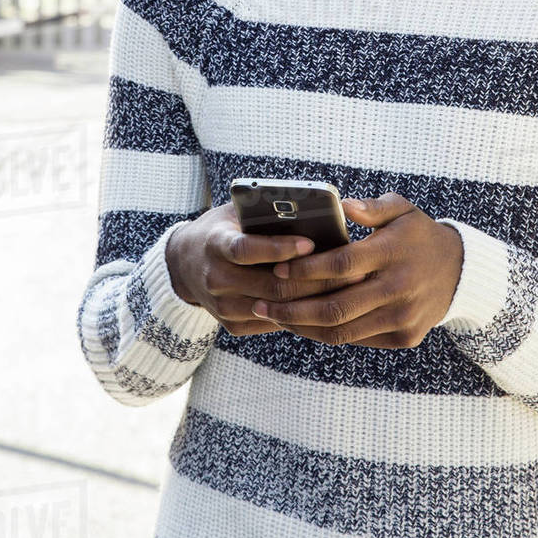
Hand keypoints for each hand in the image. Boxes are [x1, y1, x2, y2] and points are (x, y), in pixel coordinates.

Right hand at [165, 202, 347, 336]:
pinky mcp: (232, 326)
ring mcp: (222, 307)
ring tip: (350, 287)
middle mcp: (215, 279)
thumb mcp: (236, 212)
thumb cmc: (225, 228)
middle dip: (315, 278)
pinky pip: (274, 322)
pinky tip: (331, 302)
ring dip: (316, 299)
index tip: (310, 242)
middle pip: (271, 284)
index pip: (246, 249)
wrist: (185, 264)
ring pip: (277, 307)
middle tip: (351, 269)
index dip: (279, 248)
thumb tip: (312, 211)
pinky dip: (303, 313)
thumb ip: (264, 213)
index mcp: (214, 244)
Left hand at [250, 193, 463, 348]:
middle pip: (335, 306)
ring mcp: (402, 316)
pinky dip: (327, 334)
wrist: (460, 271)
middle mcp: (398, 288)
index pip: (341, 265)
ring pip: (342, 331)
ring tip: (274, 318)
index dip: (305, 270)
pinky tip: (304, 324)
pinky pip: (357, 339)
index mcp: (392, 252)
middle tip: (261, 303)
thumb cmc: (418, 234)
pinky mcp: (404, 337)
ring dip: (302, 327)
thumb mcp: (402, 209)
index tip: (276, 270)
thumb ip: (370, 208)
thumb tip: (340, 205)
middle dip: (292, 307)